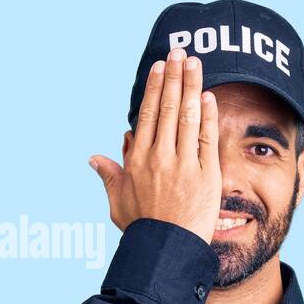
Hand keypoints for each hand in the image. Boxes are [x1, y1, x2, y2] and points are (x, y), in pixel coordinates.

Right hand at [88, 46, 221, 245]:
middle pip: (167, 108)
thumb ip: (109, 175)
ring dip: (192, 87)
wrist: (166, 251)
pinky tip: (209, 97)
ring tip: (196, 63)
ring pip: (187, 118)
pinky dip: (208, 117)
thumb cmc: (142, 229)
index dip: (154, 88)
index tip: (160, 67)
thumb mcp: (118, 202)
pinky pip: (206, 140)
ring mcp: (183, 165)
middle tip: (181, 52)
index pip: (147, 114)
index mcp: (137, 159)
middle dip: (175, 77)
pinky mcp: (205, 176)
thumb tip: (94, 157)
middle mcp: (159, 157)